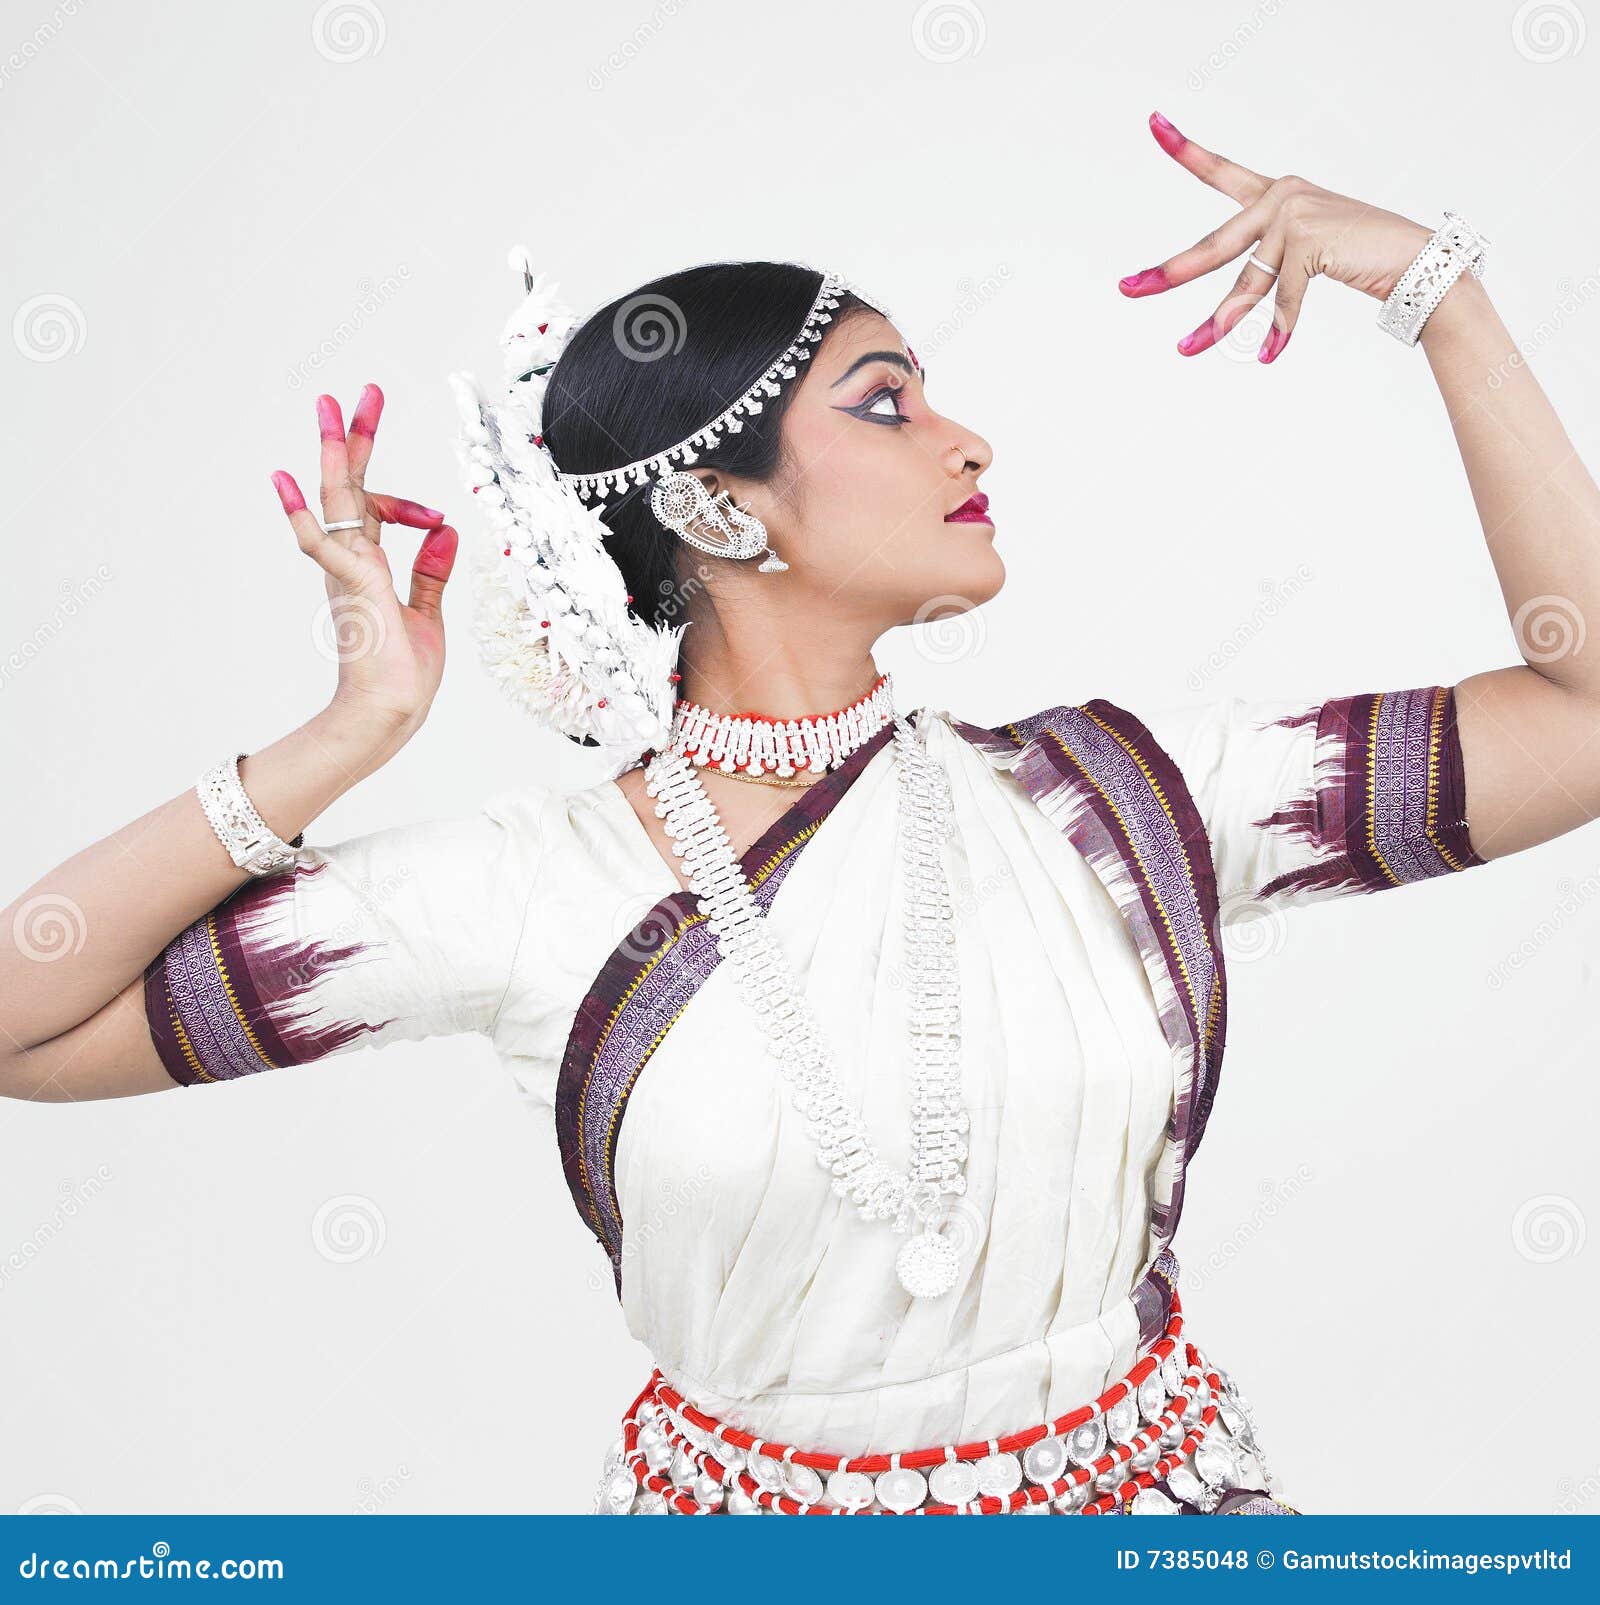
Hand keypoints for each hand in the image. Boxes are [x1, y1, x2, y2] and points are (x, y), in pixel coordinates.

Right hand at [269, 383, 458, 736]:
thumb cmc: (401, 676)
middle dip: (354, 439)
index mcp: (367, 567)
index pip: (374, 510)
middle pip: (348, 488)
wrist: (388, 716)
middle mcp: (350, 562)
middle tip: (359, 393)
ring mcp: (347, 572)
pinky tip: (287, 483)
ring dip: (333, 454)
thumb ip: (431, 572)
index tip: (436, 516)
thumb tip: (446, 529)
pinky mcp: (353, 588)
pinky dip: (306, 515)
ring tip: (330, 409)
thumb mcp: (427, 615)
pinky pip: (324, 545)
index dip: (406, 502)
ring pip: (337, 502)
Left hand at [1117, 110, 1433, 362]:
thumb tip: (1221, 322)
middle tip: (1127, 289)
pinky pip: (1282, 298)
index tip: (1153, 124)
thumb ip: (1258, 279)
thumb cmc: (1359, 256)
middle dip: (1168, 273)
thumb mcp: (1299, 263)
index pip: (1221, 171)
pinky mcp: (1308, 240)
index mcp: (1274, 193)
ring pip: (1244, 282)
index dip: (1186, 150)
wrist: (1415, 259)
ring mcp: (1293, 216)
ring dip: (1219, 322)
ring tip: (1186, 350)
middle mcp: (1279, 197)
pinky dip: (1278, 330)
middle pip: (1212, 245)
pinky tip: (1269, 354)